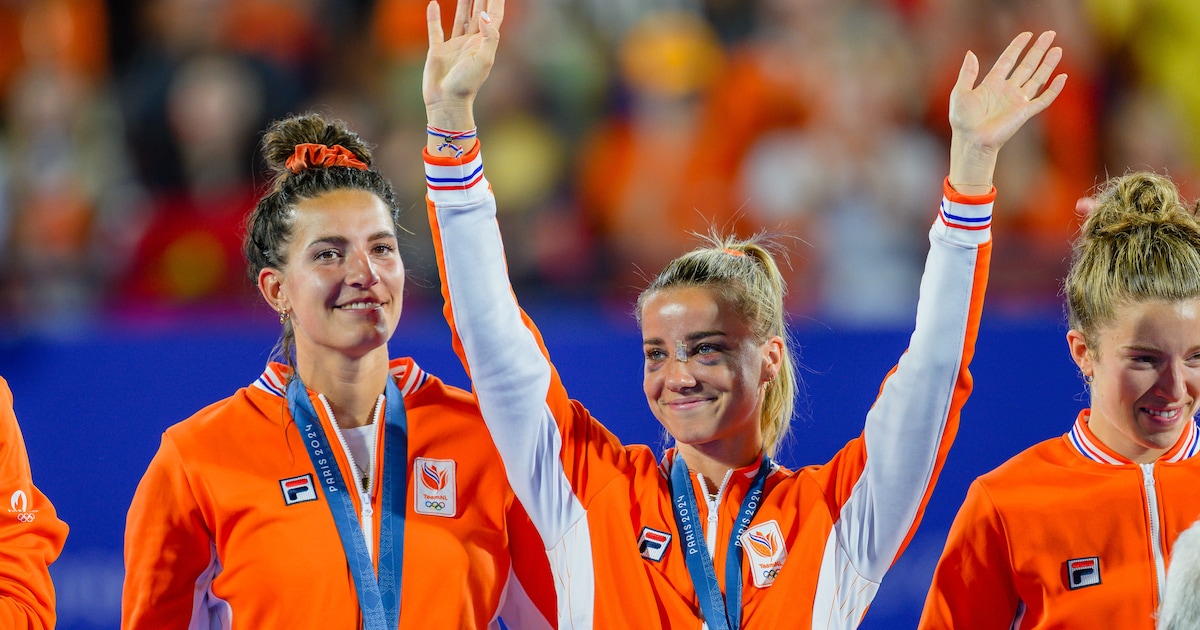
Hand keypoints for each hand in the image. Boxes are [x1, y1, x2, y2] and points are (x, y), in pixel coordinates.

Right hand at [423, 0, 504, 133]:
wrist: (447, 101)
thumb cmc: (467, 84)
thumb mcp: (484, 61)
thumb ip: (489, 36)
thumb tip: (483, 15)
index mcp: (483, 43)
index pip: (493, 16)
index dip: (496, 1)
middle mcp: (470, 42)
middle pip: (477, 13)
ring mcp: (454, 46)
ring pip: (460, 18)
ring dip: (462, 3)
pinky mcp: (437, 51)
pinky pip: (435, 30)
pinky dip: (434, 17)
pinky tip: (434, 4)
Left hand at [948, 31, 1066, 192]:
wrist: (971, 141)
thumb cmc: (963, 120)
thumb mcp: (960, 92)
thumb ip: (967, 73)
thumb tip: (970, 52)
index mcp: (992, 84)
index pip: (1008, 60)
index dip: (1017, 46)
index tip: (1027, 34)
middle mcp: (1007, 90)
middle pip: (1027, 65)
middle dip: (1038, 50)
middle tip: (1050, 34)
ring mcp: (1017, 101)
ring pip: (1037, 78)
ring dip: (1048, 64)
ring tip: (1057, 49)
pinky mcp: (1025, 112)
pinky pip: (1043, 99)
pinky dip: (1054, 89)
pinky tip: (1062, 77)